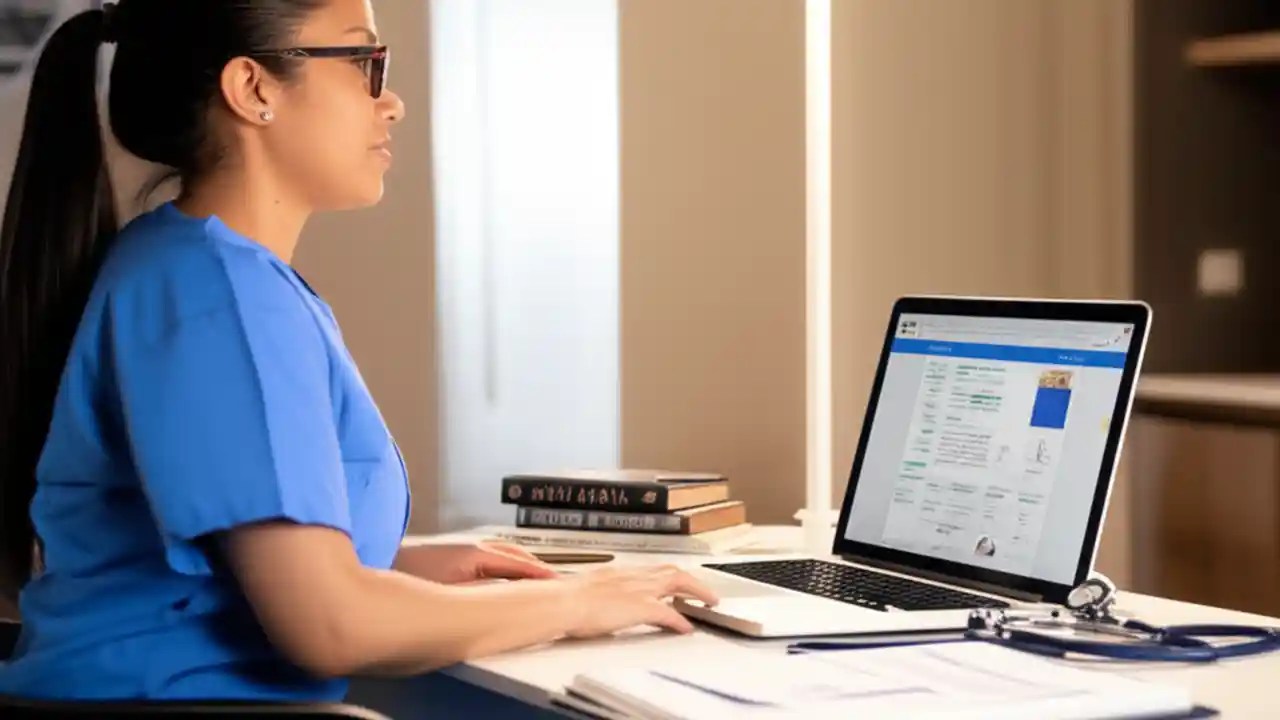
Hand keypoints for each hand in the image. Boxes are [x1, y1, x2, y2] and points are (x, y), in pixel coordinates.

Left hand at [393, 542, 558, 583]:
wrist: (372, 564)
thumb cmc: (407, 578)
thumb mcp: (451, 591)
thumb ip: (486, 591)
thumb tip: (515, 595)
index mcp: (476, 555)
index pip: (520, 564)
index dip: (542, 576)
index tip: (562, 586)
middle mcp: (473, 548)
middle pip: (515, 555)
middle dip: (536, 569)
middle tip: (556, 585)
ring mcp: (462, 550)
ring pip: (503, 555)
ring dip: (522, 566)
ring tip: (537, 582)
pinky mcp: (452, 556)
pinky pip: (491, 558)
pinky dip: (507, 567)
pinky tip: (505, 579)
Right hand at [562, 565, 719, 636]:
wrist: (561, 602)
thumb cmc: (563, 600)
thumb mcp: (582, 593)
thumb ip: (594, 596)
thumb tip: (591, 603)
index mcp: (617, 573)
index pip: (650, 571)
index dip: (666, 576)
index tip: (674, 582)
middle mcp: (631, 577)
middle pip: (670, 571)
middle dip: (690, 580)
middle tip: (703, 590)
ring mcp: (638, 590)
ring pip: (677, 582)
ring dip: (696, 591)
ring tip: (709, 601)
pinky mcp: (641, 607)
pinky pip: (670, 613)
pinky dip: (680, 620)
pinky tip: (687, 628)